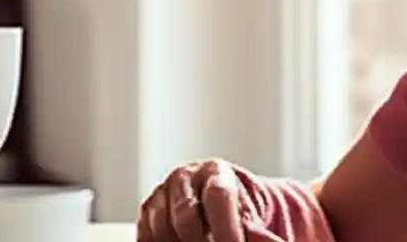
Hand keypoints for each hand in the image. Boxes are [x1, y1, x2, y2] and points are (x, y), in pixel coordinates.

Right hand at [138, 160, 260, 241]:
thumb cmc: (237, 210)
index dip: (227, 230)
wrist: (217, 205)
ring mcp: (161, 193)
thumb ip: (260, 235)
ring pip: (163, 229)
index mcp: (215, 172)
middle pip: (186, 216)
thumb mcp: (251, 216)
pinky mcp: (146, 213)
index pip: (218, 197)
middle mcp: (184, 177)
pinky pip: (147, 237)